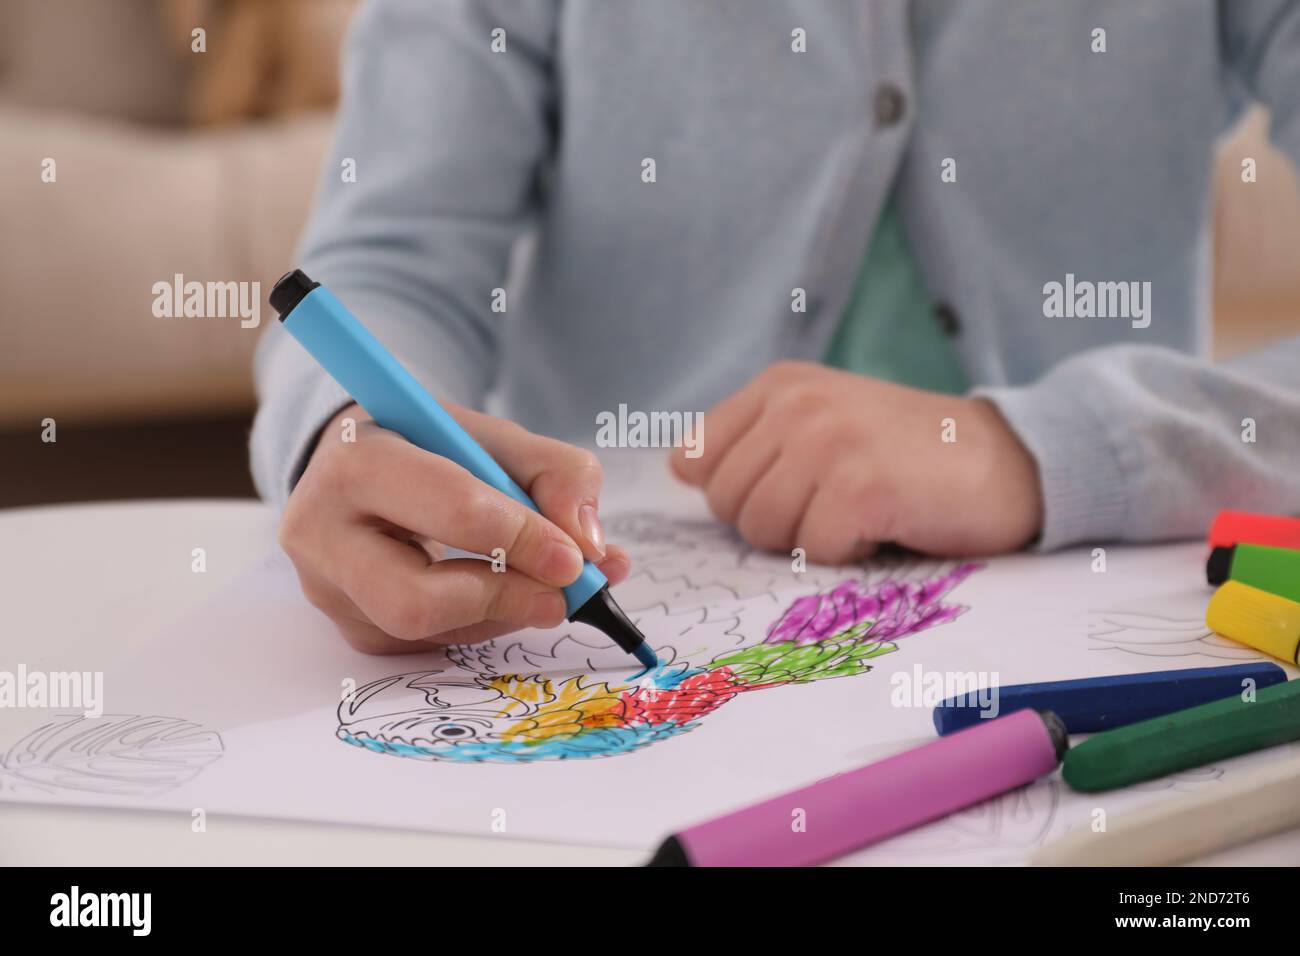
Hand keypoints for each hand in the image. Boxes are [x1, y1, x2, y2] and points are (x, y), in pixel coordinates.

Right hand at [279, 403, 629, 653]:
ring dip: (500, 615)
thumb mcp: (496, 436)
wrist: (362, 463)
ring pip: (424, 632)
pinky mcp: (349, 627)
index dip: (523, 539)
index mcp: (358, 460)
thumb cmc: (432, 447)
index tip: (575, 557)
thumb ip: (558, 473)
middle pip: (415, 599)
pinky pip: (429, 645)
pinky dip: (481, 624)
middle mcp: (322, 531)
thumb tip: (590, 547)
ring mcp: (327, 589)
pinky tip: (497, 590)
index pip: (452, 510)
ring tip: (541, 586)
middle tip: (562, 593)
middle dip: (503, 599)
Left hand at [671, 361, 1042, 560]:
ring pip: (763, 530)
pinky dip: (850, 553)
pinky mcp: (860, 485)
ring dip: (811, 538)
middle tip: (835, 500)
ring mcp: (828, 440)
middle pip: (726, 503)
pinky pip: (813, 551)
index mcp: (779, 384)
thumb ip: (750, 442)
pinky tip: (886, 522)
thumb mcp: (820, 425)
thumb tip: (680, 467)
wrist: (1007, 461)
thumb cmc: (905, 454)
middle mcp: (796, 402)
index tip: (794, 486)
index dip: (739, 493)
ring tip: (860, 508)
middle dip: (775, 521)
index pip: (695, 461)